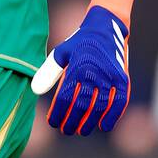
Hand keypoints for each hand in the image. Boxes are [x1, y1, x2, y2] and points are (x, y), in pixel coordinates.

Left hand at [32, 0, 134, 135]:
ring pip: (99, 107)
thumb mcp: (61, 53)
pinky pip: (119, 101)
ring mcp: (109, 77)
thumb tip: (35, 91)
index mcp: (76, 67)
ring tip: (81, 131)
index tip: (53, 122)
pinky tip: (104, 125)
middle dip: (72, 121)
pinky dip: (113, 115)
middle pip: (81, 105)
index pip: (65, 97)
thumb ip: (48, 72)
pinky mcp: (122, 78)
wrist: (106, 27)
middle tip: (66, 130)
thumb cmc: (79, 43)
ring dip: (90, 122)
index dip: (58, 113)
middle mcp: (94, 73)